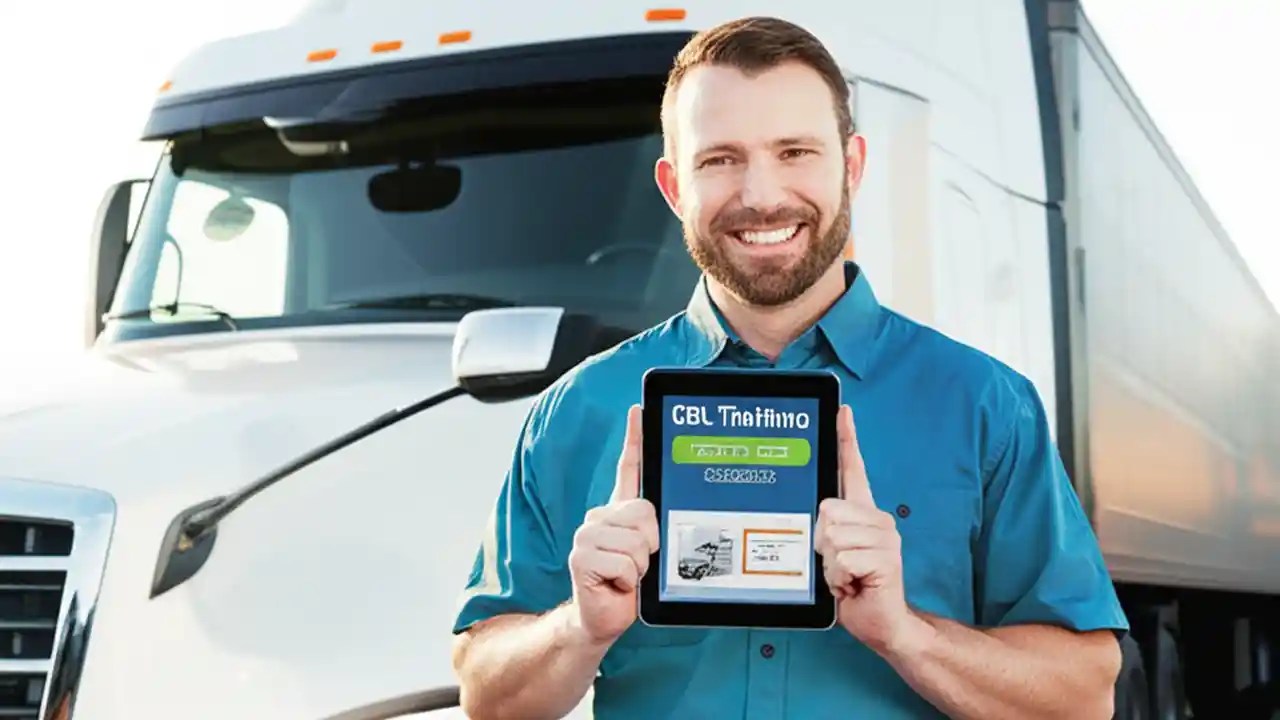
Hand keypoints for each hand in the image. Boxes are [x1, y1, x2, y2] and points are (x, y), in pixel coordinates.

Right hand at [566, 404, 658, 644]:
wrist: (601, 617)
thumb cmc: (627, 585)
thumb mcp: (647, 553)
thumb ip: (652, 529)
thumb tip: (662, 521)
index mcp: (618, 511)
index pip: (627, 466)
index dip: (634, 437)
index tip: (638, 410)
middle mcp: (600, 516)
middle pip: (643, 512)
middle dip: (650, 544)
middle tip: (639, 563)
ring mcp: (587, 534)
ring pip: (636, 540)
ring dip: (639, 566)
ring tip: (626, 575)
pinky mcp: (580, 556)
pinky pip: (624, 561)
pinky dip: (628, 579)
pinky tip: (615, 584)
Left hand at [815, 405, 916, 654]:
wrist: (881, 621)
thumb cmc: (853, 586)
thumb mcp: (832, 553)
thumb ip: (826, 528)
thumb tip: (820, 513)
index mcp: (862, 512)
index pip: (853, 468)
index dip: (847, 439)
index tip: (844, 412)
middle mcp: (877, 519)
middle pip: (827, 510)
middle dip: (821, 544)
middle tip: (837, 565)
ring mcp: (885, 537)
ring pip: (833, 535)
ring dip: (830, 565)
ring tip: (846, 576)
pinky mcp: (887, 558)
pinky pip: (843, 558)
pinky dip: (840, 578)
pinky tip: (854, 585)